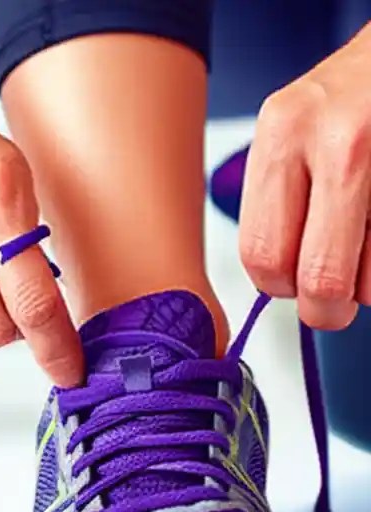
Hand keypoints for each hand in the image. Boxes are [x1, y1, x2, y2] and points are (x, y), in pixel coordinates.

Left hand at [238, 24, 370, 329]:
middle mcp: (338, 140)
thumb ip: (279, 197)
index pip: (263, 252)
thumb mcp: (294, 127)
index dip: (279, 286)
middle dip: (327, 307)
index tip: (293, 286)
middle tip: (334, 303)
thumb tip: (277, 282)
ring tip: (369, 244)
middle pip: (320, 277)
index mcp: (284, 132)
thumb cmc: (357, 93)